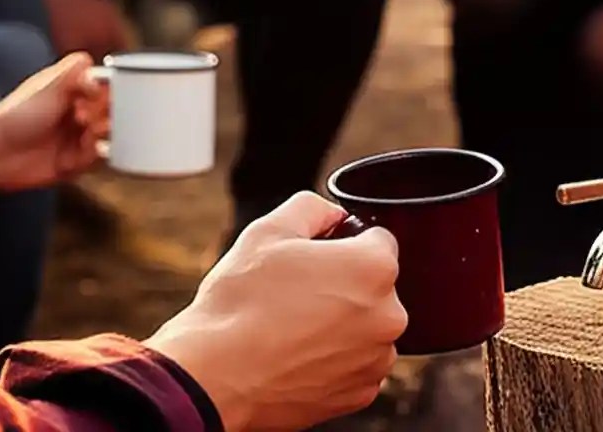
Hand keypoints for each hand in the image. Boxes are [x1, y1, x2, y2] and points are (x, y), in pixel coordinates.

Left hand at [0, 52, 109, 191]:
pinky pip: (96, 159)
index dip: (106, 92)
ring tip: (83, 136)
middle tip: (81, 118)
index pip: (106, 87)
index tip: (92, 96)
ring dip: (98, 136)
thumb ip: (77, 68)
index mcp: (72, 91)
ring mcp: (77, 137)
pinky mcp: (75, 161)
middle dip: (103, 114)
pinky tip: (71, 155)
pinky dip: (88, 157)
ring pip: (109, 136)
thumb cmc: (18, 115)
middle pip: (112, 112)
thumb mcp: (50, 82)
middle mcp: (78, 113)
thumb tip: (100, 77)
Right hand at [146, 192, 405, 431]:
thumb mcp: (269, 231)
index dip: (346, 244)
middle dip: (346, 286)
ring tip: (293, 328)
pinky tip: (297, 355)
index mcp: (375, 268)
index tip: (315, 259)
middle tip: (297, 294)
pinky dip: (334, 360)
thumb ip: (312, 208)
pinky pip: (356, 365)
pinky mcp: (359, 394)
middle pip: (376, 287)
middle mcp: (389, 316)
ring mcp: (376, 359)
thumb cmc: (240, 302)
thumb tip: (333, 213)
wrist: (213, 377)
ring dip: (342, 325)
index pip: (378, 242)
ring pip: (366, 328)